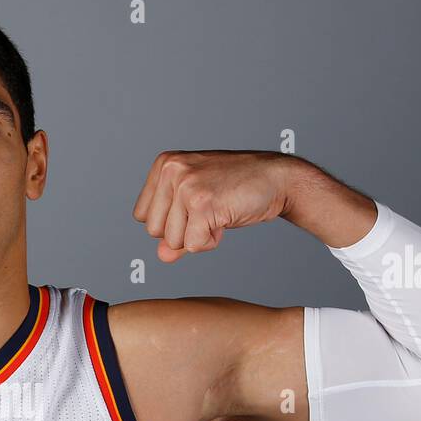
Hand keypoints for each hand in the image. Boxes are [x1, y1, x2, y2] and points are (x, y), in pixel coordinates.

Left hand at [133, 150, 292, 261]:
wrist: (277, 179)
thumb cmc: (237, 188)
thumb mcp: (197, 205)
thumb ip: (174, 229)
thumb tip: (162, 256)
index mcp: (164, 165)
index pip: (143, 216)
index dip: (171, 222)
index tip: (196, 207)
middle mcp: (171, 171)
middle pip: (153, 231)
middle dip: (182, 232)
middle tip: (209, 211)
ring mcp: (186, 186)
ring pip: (172, 241)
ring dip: (198, 236)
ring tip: (218, 212)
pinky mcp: (202, 204)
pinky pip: (192, 245)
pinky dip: (210, 242)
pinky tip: (225, 219)